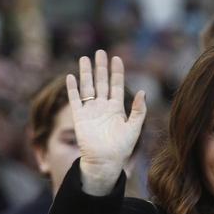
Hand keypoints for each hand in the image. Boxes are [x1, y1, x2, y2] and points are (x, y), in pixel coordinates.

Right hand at [66, 49, 146, 195]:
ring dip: (86, 73)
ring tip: (84, 58)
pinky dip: (73, 88)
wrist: (105, 162)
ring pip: (88, 87)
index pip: (116, 85)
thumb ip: (139, 111)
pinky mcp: (79, 117)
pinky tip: (71, 76)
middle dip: (100, 67)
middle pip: (101, 82)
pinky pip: (75, 99)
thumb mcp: (134, 128)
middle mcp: (103, 106)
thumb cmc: (121, 148)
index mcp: (116, 108)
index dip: (117, 72)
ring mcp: (90, 111)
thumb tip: (142, 92)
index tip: (117, 58)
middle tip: (100, 52)